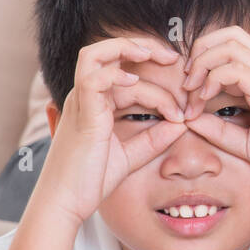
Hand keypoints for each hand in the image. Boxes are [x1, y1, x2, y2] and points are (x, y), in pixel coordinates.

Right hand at [39, 37, 187, 225]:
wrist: (65, 203)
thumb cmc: (90, 180)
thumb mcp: (130, 156)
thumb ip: (154, 140)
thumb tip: (181, 124)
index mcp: (96, 103)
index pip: (125, 71)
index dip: (157, 79)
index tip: (184, 100)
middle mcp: (86, 97)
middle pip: (108, 51)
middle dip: (143, 46)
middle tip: (173, 57)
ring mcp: (81, 103)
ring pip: (98, 55)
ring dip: (127, 49)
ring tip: (155, 56)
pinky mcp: (81, 115)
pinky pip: (93, 79)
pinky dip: (115, 73)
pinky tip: (135, 82)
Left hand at [180, 26, 249, 188]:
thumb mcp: (245, 141)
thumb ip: (218, 129)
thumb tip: (189, 119)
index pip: (233, 43)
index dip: (206, 56)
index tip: (191, 86)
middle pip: (230, 34)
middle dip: (201, 51)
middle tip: (188, 82)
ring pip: (229, 46)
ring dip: (203, 65)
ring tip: (193, 93)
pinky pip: (235, 69)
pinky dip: (212, 80)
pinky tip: (205, 100)